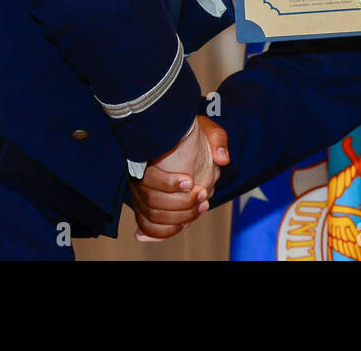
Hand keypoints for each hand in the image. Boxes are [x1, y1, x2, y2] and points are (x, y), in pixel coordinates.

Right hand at [130, 116, 228, 240]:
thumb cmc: (193, 134)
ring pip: (152, 216)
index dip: (168, 183)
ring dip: (179, 218)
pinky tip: (183, 224)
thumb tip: (222, 158)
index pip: (147, 176)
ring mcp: (139, 194)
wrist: (183, 143)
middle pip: (151, 200)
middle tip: (204, 195)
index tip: (191, 182)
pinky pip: (147, 225)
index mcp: (146, 156)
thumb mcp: (207, 129)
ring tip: (202, 206)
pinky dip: (164, 231)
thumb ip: (216, 139)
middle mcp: (138, 177)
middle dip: (181, 203)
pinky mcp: (144, 206)